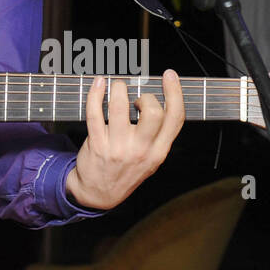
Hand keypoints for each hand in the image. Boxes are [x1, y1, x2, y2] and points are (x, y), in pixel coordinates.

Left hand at [65, 70, 183, 210]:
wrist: (99, 193)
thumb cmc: (126, 171)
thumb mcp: (151, 160)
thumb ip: (158, 136)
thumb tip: (161, 102)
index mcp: (159, 151)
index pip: (175, 119)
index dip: (175, 93)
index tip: (169, 76)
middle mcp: (141, 149)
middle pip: (153, 113)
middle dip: (146, 96)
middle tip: (137, 99)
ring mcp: (118, 147)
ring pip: (120, 107)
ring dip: (118, 88)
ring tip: (116, 87)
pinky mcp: (97, 143)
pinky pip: (94, 112)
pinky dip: (96, 93)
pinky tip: (98, 84)